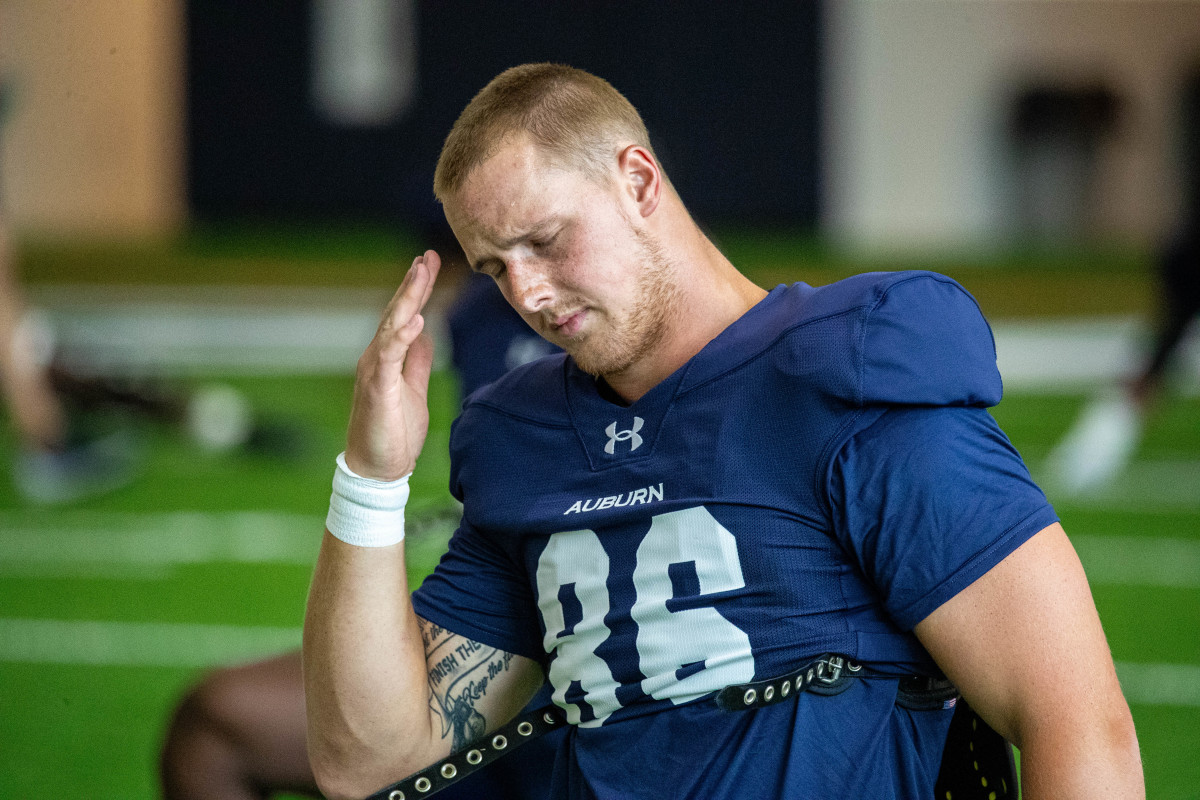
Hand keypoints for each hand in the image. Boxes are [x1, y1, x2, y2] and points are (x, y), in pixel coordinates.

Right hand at [345, 250, 440, 479]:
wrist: (377, 470)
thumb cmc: (394, 432)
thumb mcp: (414, 389)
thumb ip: (417, 361)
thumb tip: (425, 333)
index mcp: (388, 357)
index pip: (404, 315)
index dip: (417, 289)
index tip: (429, 262)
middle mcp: (377, 358)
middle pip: (396, 312)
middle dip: (412, 283)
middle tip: (425, 256)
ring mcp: (374, 371)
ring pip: (391, 327)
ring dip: (407, 299)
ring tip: (421, 274)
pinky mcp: (377, 388)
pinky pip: (389, 357)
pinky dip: (401, 336)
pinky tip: (416, 319)